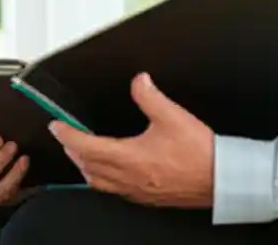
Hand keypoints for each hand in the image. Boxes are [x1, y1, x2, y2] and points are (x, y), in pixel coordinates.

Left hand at [49, 72, 213, 207]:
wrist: (220, 180)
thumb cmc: (199, 154)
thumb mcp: (172, 116)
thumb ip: (150, 96)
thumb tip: (138, 80)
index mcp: (128, 157)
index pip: (85, 146)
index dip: (66, 135)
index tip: (56, 126)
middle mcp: (127, 177)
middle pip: (86, 166)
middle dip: (72, 150)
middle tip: (65, 137)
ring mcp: (135, 190)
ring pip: (97, 182)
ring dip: (84, 166)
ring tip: (81, 154)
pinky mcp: (145, 197)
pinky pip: (113, 190)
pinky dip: (101, 179)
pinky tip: (108, 172)